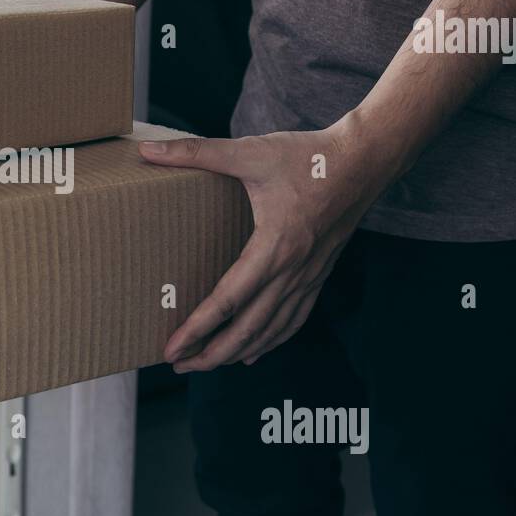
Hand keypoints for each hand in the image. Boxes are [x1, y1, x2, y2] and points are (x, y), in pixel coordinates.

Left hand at [139, 123, 382, 370]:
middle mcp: (293, 271)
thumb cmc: (310, 157)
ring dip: (238, 351)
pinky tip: (255, 350)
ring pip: (272, 329)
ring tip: (208, 363)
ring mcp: (309, 276)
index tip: (172, 348)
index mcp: (275, 247)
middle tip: (179, 366)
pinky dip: (272, 339)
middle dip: (212, 353)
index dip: (197, 328)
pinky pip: (294, 318)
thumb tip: (147, 149)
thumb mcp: (250, 152)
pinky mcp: (319, 273)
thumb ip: (196, 151)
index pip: (228, 300)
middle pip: (249, 328)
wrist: (368, 160)